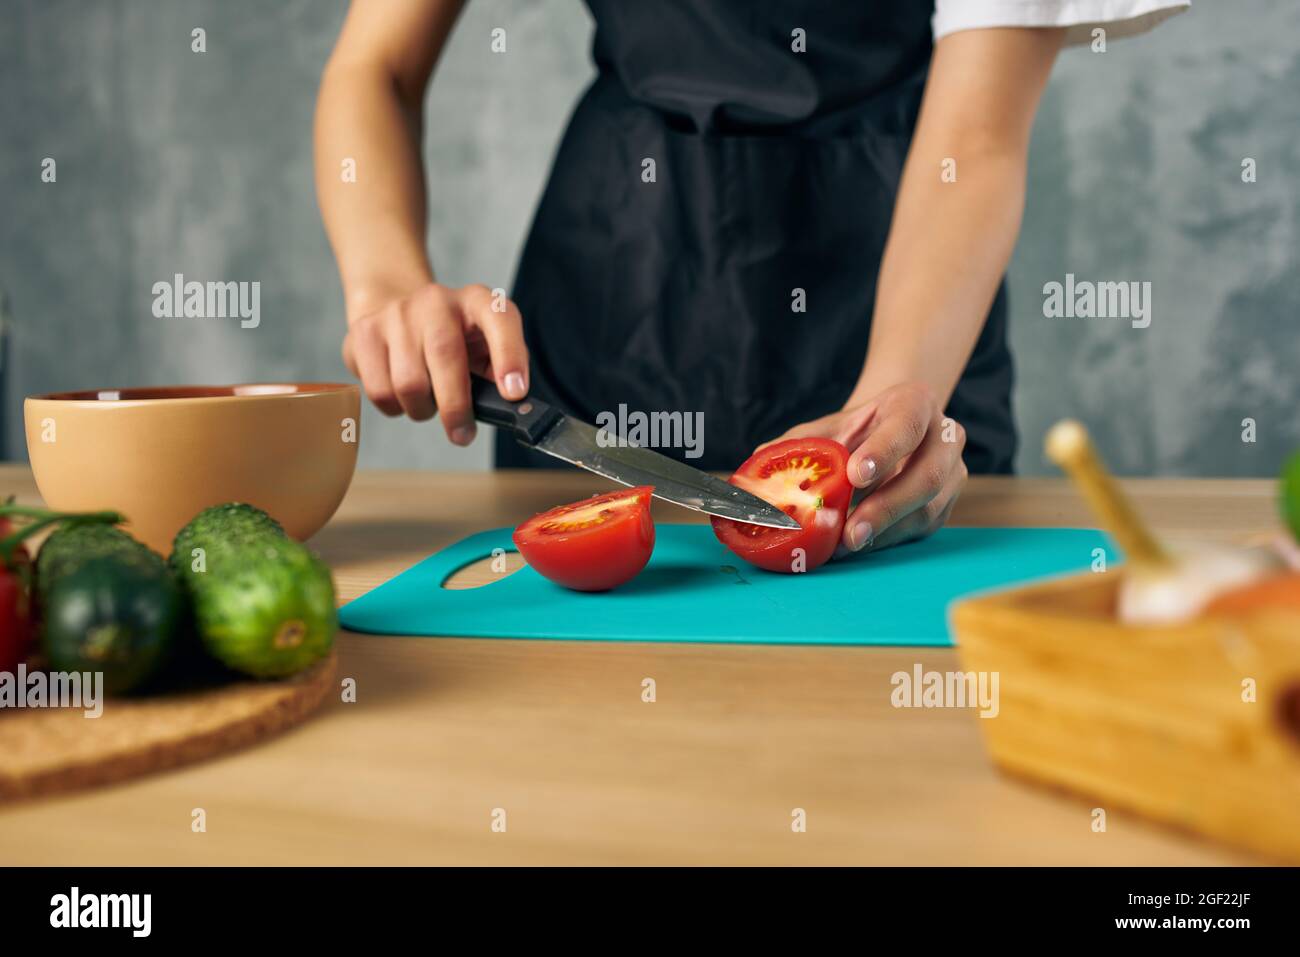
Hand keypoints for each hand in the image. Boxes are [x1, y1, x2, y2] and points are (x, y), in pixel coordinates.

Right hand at [342, 283, 528, 444]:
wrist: (396, 308)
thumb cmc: (451, 340)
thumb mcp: (484, 348)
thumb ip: (500, 372)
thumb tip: (509, 404)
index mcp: (477, 302)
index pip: (500, 319)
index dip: (509, 356)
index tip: (513, 393)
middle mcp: (438, 301)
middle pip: (446, 358)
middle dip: (456, 408)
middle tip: (462, 434)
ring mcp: (398, 313)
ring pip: (409, 383)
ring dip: (422, 409)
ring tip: (429, 403)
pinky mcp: (365, 332)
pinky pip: (379, 390)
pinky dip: (395, 407)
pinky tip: (403, 396)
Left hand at [773, 383, 967, 554]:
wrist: (890, 431)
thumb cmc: (856, 430)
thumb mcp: (830, 425)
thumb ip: (800, 444)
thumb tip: (758, 465)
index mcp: (917, 404)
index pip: (906, 426)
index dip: (883, 451)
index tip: (855, 475)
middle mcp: (945, 436)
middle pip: (926, 476)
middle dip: (885, 508)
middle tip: (849, 533)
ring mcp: (952, 473)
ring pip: (928, 508)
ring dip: (885, 531)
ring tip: (846, 545)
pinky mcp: (946, 505)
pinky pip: (921, 529)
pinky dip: (888, 540)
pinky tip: (861, 545)